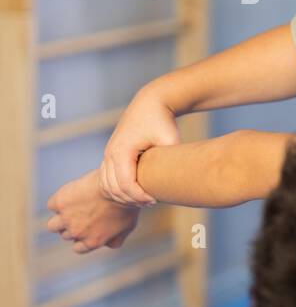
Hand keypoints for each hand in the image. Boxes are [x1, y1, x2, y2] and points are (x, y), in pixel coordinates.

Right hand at [46, 170, 141, 253]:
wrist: (118, 186)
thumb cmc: (126, 205)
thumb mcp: (127, 227)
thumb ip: (115, 240)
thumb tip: (107, 245)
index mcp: (92, 242)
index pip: (78, 248)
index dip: (82, 238)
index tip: (87, 228)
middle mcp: (76, 233)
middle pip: (66, 235)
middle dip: (73, 226)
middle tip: (83, 213)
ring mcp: (66, 218)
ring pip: (53, 225)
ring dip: (60, 218)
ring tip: (71, 208)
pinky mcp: (59, 202)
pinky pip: (52, 205)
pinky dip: (59, 201)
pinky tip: (71, 194)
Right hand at [100, 87, 179, 205]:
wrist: (150, 103)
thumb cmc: (162, 121)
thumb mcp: (170, 139)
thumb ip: (171, 159)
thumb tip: (177, 180)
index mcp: (122, 150)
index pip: (125, 184)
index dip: (139, 196)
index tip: (155, 200)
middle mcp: (110, 153)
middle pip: (113, 188)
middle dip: (131, 199)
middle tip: (151, 202)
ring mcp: (107, 154)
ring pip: (106, 186)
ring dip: (123, 197)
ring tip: (144, 200)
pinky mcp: (110, 155)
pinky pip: (106, 179)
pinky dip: (117, 190)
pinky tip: (136, 193)